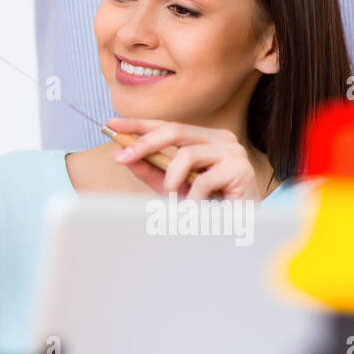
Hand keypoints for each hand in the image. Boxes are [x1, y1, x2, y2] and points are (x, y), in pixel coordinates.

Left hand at [106, 116, 268, 200]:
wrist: (242, 230)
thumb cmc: (207, 206)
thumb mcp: (171, 186)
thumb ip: (149, 169)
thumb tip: (121, 153)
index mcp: (205, 138)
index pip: (167, 125)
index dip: (139, 124)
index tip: (112, 123)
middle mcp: (220, 139)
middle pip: (174, 130)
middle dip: (144, 143)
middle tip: (123, 157)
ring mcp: (233, 151)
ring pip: (187, 154)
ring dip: (172, 181)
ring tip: (175, 200)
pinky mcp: (240, 169)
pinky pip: (203, 180)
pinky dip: (193, 198)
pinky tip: (197, 209)